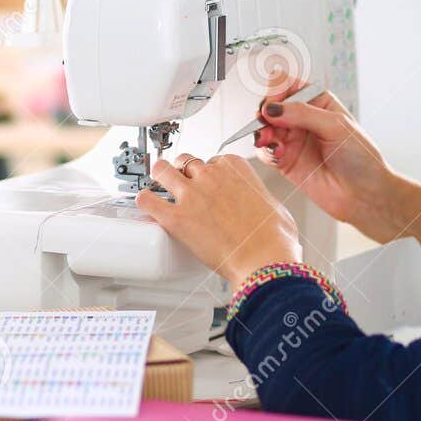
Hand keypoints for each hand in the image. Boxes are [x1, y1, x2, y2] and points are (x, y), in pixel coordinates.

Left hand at [135, 154, 301, 285]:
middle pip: (187, 162)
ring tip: (158, 185)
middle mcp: (212, 176)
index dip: (210, 173)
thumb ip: (260, 199)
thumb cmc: (274, 240)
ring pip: (163, 170)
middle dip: (184, 172)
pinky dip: (144, 200)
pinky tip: (146, 203)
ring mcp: (191, 194)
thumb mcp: (276, 207)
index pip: (215, 160)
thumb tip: (259, 205)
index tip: (209, 183)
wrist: (264, 260)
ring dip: (160, 176)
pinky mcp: (175, 218)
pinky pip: (148, 200)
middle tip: (183, 184)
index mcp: (236, 168)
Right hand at [254, 79, 399, 241]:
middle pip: (270, 106)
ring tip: (270, 141)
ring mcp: (293, 140)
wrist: (363, 194)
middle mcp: (302, 118)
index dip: (276, 92)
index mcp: (317, 101)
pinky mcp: (285, 161)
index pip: (286, 85)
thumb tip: (270, 108)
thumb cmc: (360, 157)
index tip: (274, 104)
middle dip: (265, 113)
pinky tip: (278, 154)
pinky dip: (265, 150)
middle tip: (266, 123)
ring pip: (264, 128)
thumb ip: (302, 113)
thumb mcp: (335, 126)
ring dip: (262, 132)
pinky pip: (265, 151)